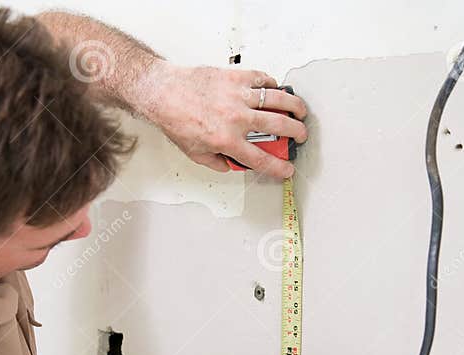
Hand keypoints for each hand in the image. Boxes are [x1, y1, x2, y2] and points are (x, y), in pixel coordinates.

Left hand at [136, 61, 308, 178]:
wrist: (164, 92)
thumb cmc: (176, 119)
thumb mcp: (194, 152)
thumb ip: (216, 162)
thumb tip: (231, 165)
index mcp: (226, 141)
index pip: (261, 159)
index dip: (279, 167)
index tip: (287, 169)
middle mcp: (236, 118)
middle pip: (279, 127)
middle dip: (296, 133)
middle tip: (300, 135)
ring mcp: (238, 95)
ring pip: (278, 100)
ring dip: (294, 106)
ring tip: (300, 111)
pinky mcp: (235, 76)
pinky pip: (263, 79)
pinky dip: (273, 85)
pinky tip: (275, 90)